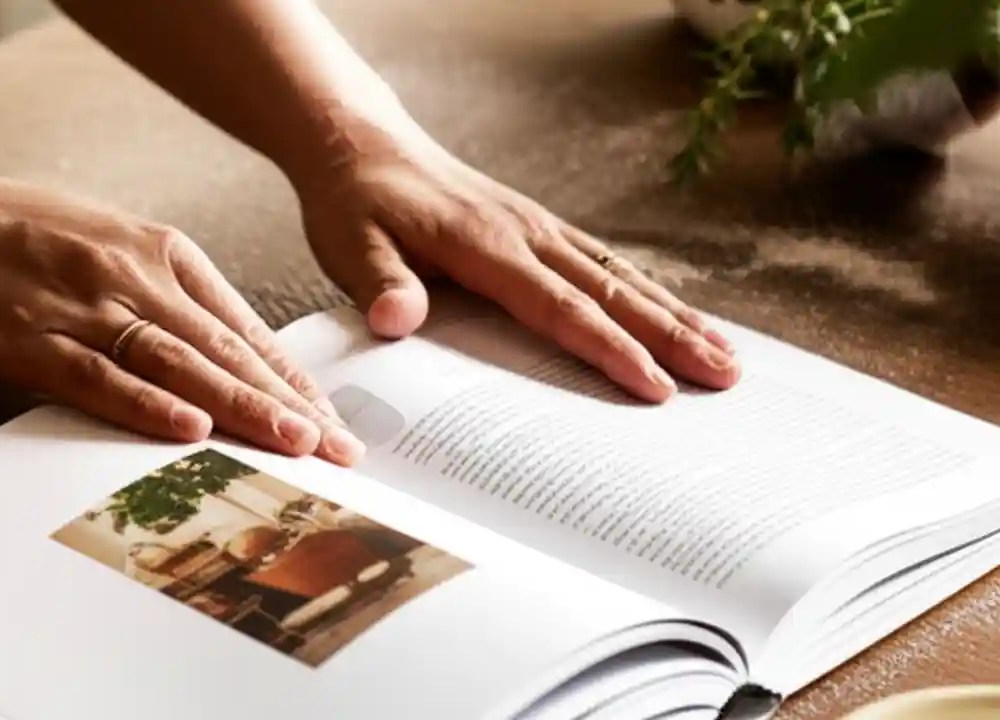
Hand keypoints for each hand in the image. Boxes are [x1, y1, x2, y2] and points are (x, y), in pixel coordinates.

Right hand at [0, 161, 363, 464]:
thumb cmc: (19, 236)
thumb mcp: (110, 247)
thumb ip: (164, 298)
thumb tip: (219, 360)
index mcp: (163, 254)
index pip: (245, 329)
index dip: (293, 380)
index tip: (334, 421)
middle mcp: (136, 277)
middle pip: (227, 350)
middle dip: (290, 404)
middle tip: (339, 449)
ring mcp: (85, 306)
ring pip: (181, 363)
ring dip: (242, 408)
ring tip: (296, 444)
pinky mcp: (32, 338)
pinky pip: (100, 376)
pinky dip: (148, 404)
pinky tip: (190, 431)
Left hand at [296, 128, 739, 401]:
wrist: (360, 145)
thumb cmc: (355, 202)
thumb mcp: (351, 245)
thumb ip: (380, 283)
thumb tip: (398, 320)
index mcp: (485, 244)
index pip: (559, 306)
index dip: (608, 349)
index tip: (654, 387)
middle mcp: (525, 232)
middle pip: (612, 291)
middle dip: (672, 336)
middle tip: (726, 377)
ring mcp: (537, 227)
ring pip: (620, 274)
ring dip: (675, 315)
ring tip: (727, 355)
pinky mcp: (535, 227)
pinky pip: (604, 260)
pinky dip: (648, 291)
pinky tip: (675, 315)